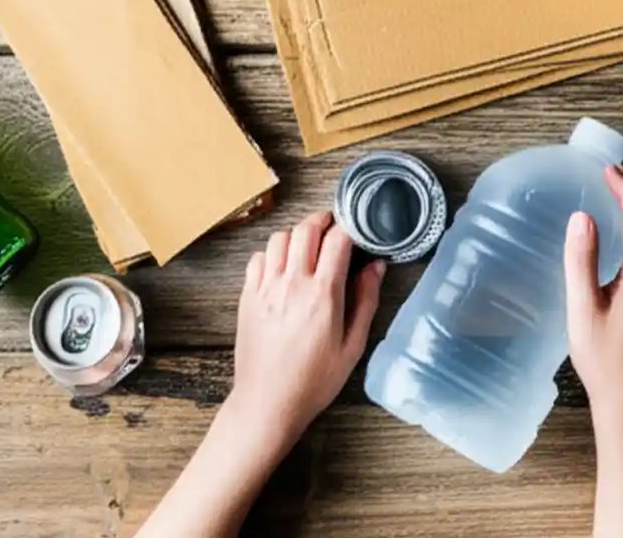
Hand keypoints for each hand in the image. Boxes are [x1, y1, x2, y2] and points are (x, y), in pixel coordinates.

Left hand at [229, 211, 385, 442]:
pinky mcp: (247, 297)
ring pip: (279, 238)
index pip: (337, 240)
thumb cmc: (313, 380)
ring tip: (308, 246)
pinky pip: (257, 258)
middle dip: (322, 221)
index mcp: (323, 295)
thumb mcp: (352, 346)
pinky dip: (271, 253)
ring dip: (296, 235)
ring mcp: (266, 288)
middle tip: (332, 227)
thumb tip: (375, 268)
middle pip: (305, 229)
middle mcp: (292, 284)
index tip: (356, 231)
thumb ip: (366, 301)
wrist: (268, 401)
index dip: (349, 228)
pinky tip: (282, 267)